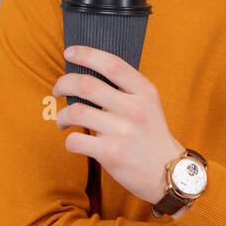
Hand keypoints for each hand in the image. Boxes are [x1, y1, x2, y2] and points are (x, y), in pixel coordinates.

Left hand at [52, 45, 181, 206]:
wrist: (167, 173)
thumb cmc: (151, 136)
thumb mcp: (149, 105)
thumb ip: (125, 89)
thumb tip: (87, 75)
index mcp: (144, 92)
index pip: (112, 64)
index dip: (87, 54)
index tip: (70, 52)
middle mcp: (134, 109)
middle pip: (86, 84)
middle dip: (63, 84)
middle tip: (57, 90)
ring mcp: (122, 131)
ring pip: (75, 112)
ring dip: (62, 116)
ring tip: (63, 121)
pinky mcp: (111, 153)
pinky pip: (75, 140)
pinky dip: (69, 140)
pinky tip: (74, 141)